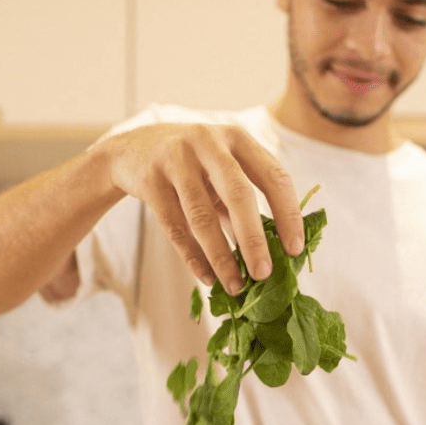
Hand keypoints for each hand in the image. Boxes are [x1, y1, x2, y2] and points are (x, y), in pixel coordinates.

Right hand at [92, 123, 304, 293]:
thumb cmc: (191, 166)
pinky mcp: (150, 180)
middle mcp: (209, 143)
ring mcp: (176, 159)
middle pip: (239, 195)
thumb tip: (272, 254)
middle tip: (264, 274)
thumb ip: (242, 204)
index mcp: (238, 139)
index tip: (295, 249)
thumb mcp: (219, 172)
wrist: (130, 150)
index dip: (288, 214)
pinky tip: (207, 277)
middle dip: (254, 239)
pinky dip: (193, 256)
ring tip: (236, 286)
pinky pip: (175, 227)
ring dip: (222, 256)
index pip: (274, 176)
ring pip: (202, 217)